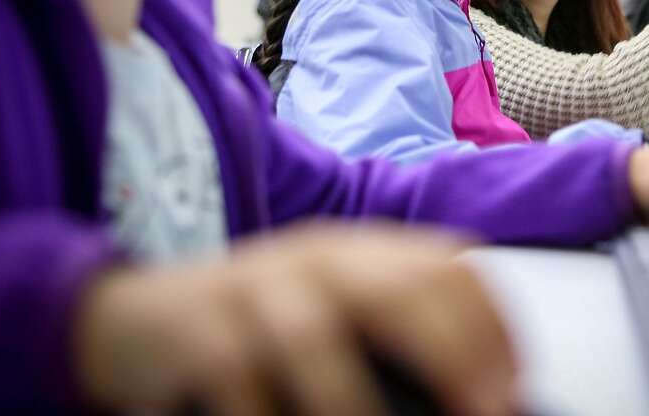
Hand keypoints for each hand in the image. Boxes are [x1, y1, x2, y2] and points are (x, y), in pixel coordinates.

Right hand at [74, 224, 518, 415]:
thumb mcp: (331, 313)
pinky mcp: (196, 330)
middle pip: (397, 285)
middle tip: (483, 411)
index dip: (491, 322)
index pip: (445, 264)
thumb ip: (398, 335)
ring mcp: (252, 287)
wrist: (134, 316)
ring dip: (356, 401)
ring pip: (314, 335)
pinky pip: (237, 376)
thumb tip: (482, 395)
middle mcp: (314, 257)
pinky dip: (267, 415)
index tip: (514, 385)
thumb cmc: (253, 326)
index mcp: (358, 250)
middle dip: (453, 351)